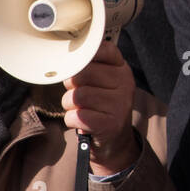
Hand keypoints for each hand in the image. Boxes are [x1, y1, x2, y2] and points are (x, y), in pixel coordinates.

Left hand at [62, 40, 139, 175]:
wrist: (114, 141)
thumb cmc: (101, 106)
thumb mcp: (103, 82)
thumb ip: (89, 66)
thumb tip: (64, 59)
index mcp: (122, 69)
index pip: (101, 50)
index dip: (83, 57)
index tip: (77, 66)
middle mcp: (125, 84)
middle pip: (81, 74)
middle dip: (71, 86)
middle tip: (78, 94)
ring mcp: (119, 105)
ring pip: (76, 96)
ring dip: (70, 105)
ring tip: (80, 109)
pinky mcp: (109, 124)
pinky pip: (76, 116)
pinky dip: (72, 120)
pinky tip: (81, 121)